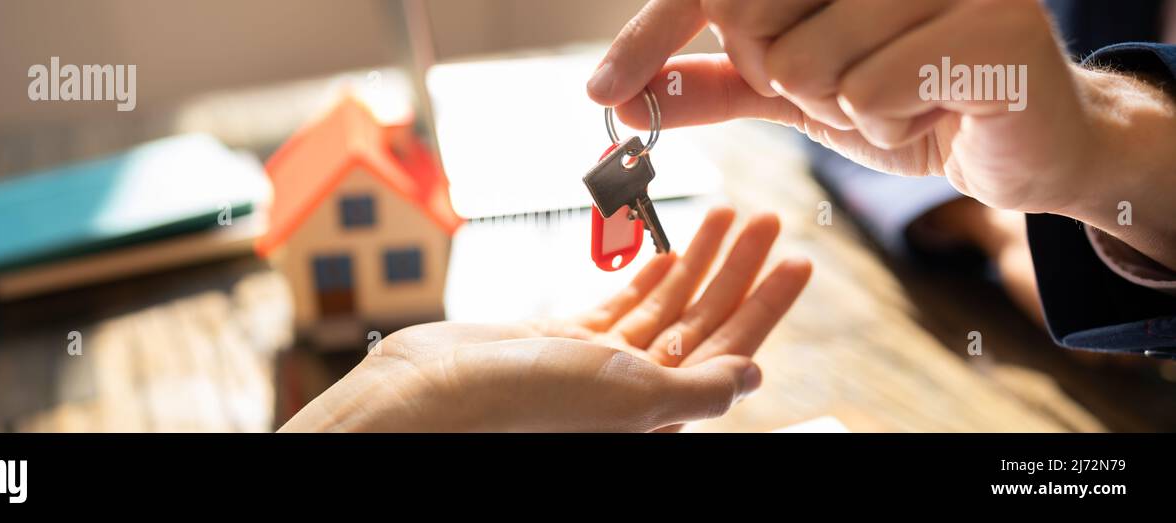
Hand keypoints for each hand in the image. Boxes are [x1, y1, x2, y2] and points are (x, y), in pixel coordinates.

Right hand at [279, 208, 811, 431]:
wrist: (433, 398)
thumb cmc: (527, 408)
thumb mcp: (632, 398)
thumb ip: (698, 386)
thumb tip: (753, 374)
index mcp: (658, 408)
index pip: (730, 351)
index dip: (765, 305)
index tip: (796, 260)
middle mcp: (631, 389)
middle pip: (701, 321)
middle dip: (735, 270)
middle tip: (765, 221)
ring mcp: (594, 365)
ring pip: (661, 307)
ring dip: (695, 262)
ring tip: (725, 216)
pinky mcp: (558, 342)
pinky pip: (615, 306)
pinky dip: (643, 279)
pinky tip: (667, 252)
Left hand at [588, 0, 1175, 266]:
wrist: (1018, 143)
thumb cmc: (906, 101)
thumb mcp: (795, 92)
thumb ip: (715, 83)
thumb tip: (620, 95)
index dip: (651, 33)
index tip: (601, 90)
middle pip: (746, 12)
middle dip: (774, 73)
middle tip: (839, 84)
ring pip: (803, 60)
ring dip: (837, 104)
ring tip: (896, 94)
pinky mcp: (987, 23)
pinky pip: (865, 91)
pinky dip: (881, 121)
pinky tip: (931, 107)